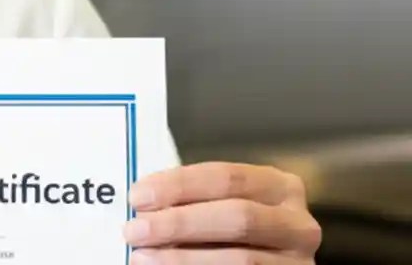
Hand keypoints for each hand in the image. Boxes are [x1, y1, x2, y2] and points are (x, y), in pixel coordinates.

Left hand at [124, 162, 322, 263]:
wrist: (255, 262)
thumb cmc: (227, 231)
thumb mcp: (217, 206)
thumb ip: (190, 200)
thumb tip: (141, 202)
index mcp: (279, 187)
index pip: (226, 177)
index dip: (179, 185)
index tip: (138, 196)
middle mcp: (298, 224)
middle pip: (237, 217)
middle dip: (179, 223)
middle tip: (135, 230)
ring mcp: (297, 262)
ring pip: (240, 259)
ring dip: (183, 258)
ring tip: (142, 257)